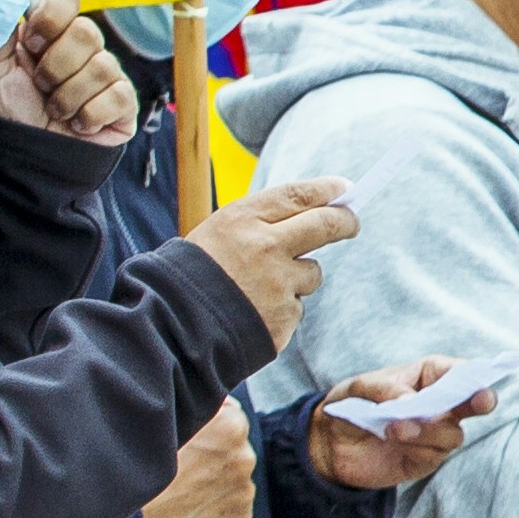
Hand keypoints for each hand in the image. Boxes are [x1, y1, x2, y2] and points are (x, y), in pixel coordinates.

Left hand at [0, 0, 136, 144]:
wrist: (20, 156)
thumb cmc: (6, 109)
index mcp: (49, 31)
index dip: (50, 18)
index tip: (29, 43)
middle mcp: (81, 47)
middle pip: (87, 31)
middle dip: (55, 66)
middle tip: (40, 86)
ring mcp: (106, 74)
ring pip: (101, 66)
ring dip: (67, 97)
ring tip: (53, 111)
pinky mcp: (123, 102)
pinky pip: (119, 96)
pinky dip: (90, 115)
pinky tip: (77, 124)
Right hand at [137, 411, 255, 517]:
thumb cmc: (137, 468)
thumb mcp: (164, 424)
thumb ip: (190, 409)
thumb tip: (201, 402)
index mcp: (231, 425)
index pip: (229, 411)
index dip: (207, 421)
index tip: (190, 434)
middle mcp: (245, 456)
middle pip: (233, 446)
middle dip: (213, 451)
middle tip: (181, 464)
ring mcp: (245, 490)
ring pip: (232, 476)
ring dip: (214, 479)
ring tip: (181, 489)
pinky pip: (231, 506)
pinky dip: (215, 506)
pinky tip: (188, 508)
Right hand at [187, 177, 356, 349]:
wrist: (167, 329)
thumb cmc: (190, 277)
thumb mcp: (216, 235)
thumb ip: (260, 224)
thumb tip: (316, 208)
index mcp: (242, 220)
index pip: (298, 195)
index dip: (326, 190)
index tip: (345, 188)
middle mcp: (265, 247)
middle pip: (325, 225)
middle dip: (345, 221)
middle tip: (350, 222)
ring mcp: (278, 283)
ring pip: (311, 272)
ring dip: (297, 276)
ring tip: (258, 287)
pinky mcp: (284, 316)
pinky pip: (295, 306)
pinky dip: (280, 308)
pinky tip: (252, 312)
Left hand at [309, 359, 485, 491]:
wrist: (330, 444)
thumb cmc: (350, 404)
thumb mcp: (359, 387)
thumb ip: (386, 389)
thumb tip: (410, 402)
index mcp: (429, 376)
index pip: (459, 371)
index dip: (472, 374)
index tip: (477, 379)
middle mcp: (439, 404)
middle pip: (473, 402)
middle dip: (481, 400)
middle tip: (482, 400)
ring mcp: (435, 433)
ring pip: (452, 434)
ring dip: (428, 430)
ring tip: (397, 427)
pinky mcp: (425, 458)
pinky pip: (433, 454)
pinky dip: (416, 447)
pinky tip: (394, 438)